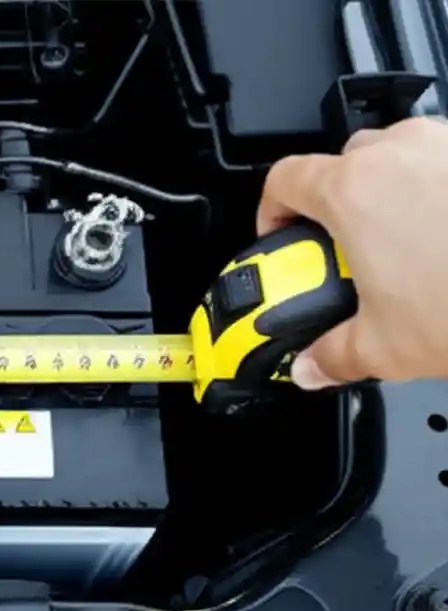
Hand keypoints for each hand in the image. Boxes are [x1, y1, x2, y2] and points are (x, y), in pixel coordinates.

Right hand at [256, 116, 447, 388]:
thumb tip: (312, 365)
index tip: (282, 235)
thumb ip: (333, 356)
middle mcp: (401, 154)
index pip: (284, 179)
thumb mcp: (388, 347)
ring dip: (398, 192)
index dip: (271, 209)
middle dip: (340, 203)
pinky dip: (445, 193)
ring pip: (405, 156)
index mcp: (354, 191)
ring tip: (412, 247)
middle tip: (352, 254)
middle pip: (345, 162)